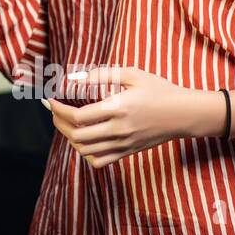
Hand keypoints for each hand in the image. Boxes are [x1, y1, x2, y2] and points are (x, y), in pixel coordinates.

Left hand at [41, 66, 220, 168]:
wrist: (184, 114)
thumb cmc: (158, 89)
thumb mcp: (132, 74)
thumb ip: (101, 74)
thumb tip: (74, 78)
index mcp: (118, 108)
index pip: (78, 116)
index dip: (58, 109)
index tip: (50, 99)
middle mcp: (119, 130)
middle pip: (77, 136)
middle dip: (58, 122)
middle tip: (53, 109)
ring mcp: (123, 144)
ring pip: (85, 151)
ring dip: (69, 137)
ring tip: (65, 122)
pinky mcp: (128, 152)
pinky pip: (99, 161)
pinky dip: (85, 153)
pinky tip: (84, 138)